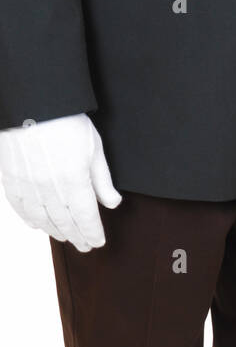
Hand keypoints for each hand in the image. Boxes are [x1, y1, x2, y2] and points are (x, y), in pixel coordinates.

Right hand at [0, 113, 121, 251]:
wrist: (30, 101)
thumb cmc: (64, 119)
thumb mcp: (93, 148)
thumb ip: (103, 180)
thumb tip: (112, 203)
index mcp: (74, 181)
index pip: (86, 218)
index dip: (93, 233)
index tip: (98, 242)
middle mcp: (50, 188)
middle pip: (66, 223)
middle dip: (77, 237)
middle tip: (84, 246)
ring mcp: (28, 185)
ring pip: (43, 219)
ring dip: (55, 231)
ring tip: (65, 237)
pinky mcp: (10, 178)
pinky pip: (19, 206)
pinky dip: (29, 219)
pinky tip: (37, 225)